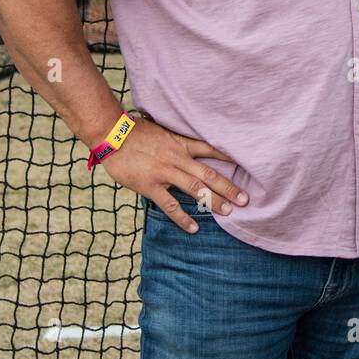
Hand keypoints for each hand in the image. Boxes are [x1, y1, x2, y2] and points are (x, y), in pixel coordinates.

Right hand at [99, 117, 248, 232]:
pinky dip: (183, 218)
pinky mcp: (150, 185)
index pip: (211, 149)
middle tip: (245, 200)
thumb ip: (175, 139)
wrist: (112, 134)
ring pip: (196, 189)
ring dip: (214, 202)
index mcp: (181, 143)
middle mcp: (178, 158)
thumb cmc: (135, 131)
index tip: (246, 166)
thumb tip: (187, 144)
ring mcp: (165, 172)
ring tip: (229, 213)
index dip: (229, 158)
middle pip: (210, 174)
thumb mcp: (162, 130)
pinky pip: (170, 205)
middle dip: (229, 187)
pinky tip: (194, 228)